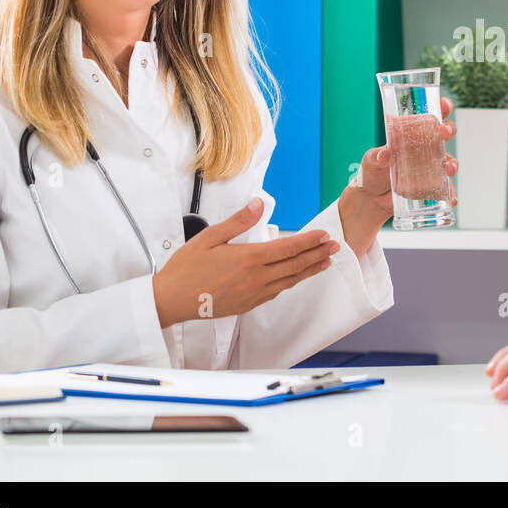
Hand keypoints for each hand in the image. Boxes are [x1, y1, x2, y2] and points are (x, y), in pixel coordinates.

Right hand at [152, 197, 337, 327]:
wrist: (171, 300)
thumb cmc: (186, 269)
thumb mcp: (210, 237)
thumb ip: (239, 220)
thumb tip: (259, 203)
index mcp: (249, 259)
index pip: (289, 248)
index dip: (310, 241)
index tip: (325, 235)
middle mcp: (257, 278)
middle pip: (295, 264)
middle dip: (318, 254)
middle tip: (336, 247)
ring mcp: (254, 294)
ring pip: (290, 280)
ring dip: (309, 270)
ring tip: (324, 262)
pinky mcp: (248, 304)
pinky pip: (276, 291)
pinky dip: (291, 282)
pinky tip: (296, 277)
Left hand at [347, 96, 458, 223]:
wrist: (371, 200)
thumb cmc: (372, 173)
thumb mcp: (370, 161)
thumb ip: (375, 156)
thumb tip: (383, 155)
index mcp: (411, 134)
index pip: (430, 115)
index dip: (441, 107)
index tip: (444, 105)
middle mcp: (424, 148)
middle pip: (444, 134)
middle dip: (448, 130)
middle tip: (444, 132)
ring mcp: (430, 167)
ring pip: (448, 160)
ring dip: (452, 163)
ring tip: (448, 169)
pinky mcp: (431, 186)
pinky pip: (445, 187)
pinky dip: (450, 191)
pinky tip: (451, 196)